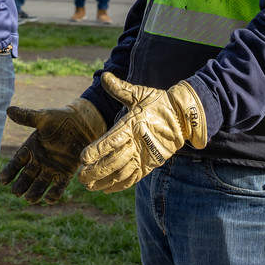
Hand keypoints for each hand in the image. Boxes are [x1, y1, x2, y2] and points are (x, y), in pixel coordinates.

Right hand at [0, 98, 106, 203]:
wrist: (83, 122)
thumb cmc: (60, 118)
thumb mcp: (43, 117)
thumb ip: (27, 117)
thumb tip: (8, 110)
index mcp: (31, 148)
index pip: (16, 162)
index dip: (10, 171)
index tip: (3, 180)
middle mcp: (39, 160)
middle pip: (27, 176)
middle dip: (21, 185)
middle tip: (17, 192)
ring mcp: (52, 168)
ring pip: (40, 184)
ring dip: (35, 192)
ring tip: (30, 199)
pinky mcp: (66, 172)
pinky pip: (59, 186)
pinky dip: (54, 193)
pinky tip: (49, 199)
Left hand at [78, 74, 206, 193]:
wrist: (184, 116)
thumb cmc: (158, 102)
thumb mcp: (139, 93)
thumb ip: (120, 88)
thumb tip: (105, 76)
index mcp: (133, 125)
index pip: (113, 140)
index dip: (98, 150)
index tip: (83, 158)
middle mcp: (139, 142)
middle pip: (115, 160)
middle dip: (96, 170)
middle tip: (80, 177)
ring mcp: (146, 155)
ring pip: (122, 172)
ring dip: (104, 180)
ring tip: (88, 186)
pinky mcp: (151, 163)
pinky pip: (134, 177)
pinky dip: (119, 185)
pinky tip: (105, 189)